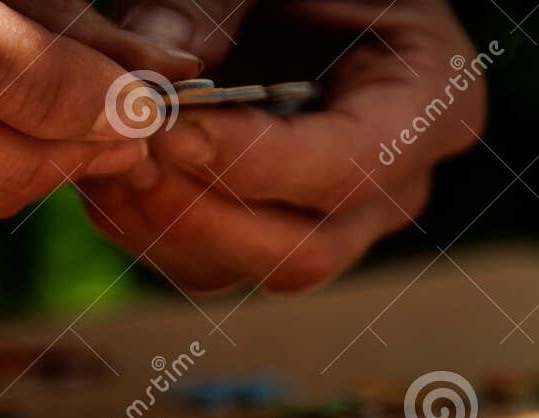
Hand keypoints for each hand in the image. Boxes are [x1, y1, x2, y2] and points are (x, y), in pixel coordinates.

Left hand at [78, 0, 486, 291]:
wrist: (304, 0)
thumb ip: (210, 3)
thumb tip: (148, 66)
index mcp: (433, 103)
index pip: (348, 168)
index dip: (252, 162)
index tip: (170, 129)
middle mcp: (396, 188)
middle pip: (303, 249)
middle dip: (202, 209)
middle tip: (126, 150)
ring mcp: (338, 224)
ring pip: (248, 268)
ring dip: (162, 223)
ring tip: (105, 155)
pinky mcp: (276, 236)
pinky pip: (211, 263)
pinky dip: (150, 226)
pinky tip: (110, 171)